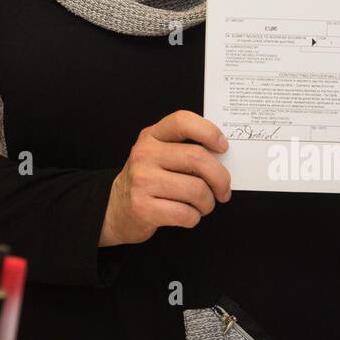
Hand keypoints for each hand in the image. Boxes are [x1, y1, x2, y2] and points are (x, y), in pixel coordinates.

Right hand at [99, 110, 230, 247]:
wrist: (116, 208)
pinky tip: (188, 215)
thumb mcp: (159, 155)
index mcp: (151, 136)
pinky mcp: (142, 207)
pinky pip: (186, 214)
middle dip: (220, 178)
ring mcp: (142, 181)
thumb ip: (184, 149)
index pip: (182, 121)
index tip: (223, 147)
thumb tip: (223, 158)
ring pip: (196, 190)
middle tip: (223, 190)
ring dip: (208, 203)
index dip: (209, 132)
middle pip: (197, 158)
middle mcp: (144, 154)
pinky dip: (194, 218)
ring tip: (202, 205)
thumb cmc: (148, 180)